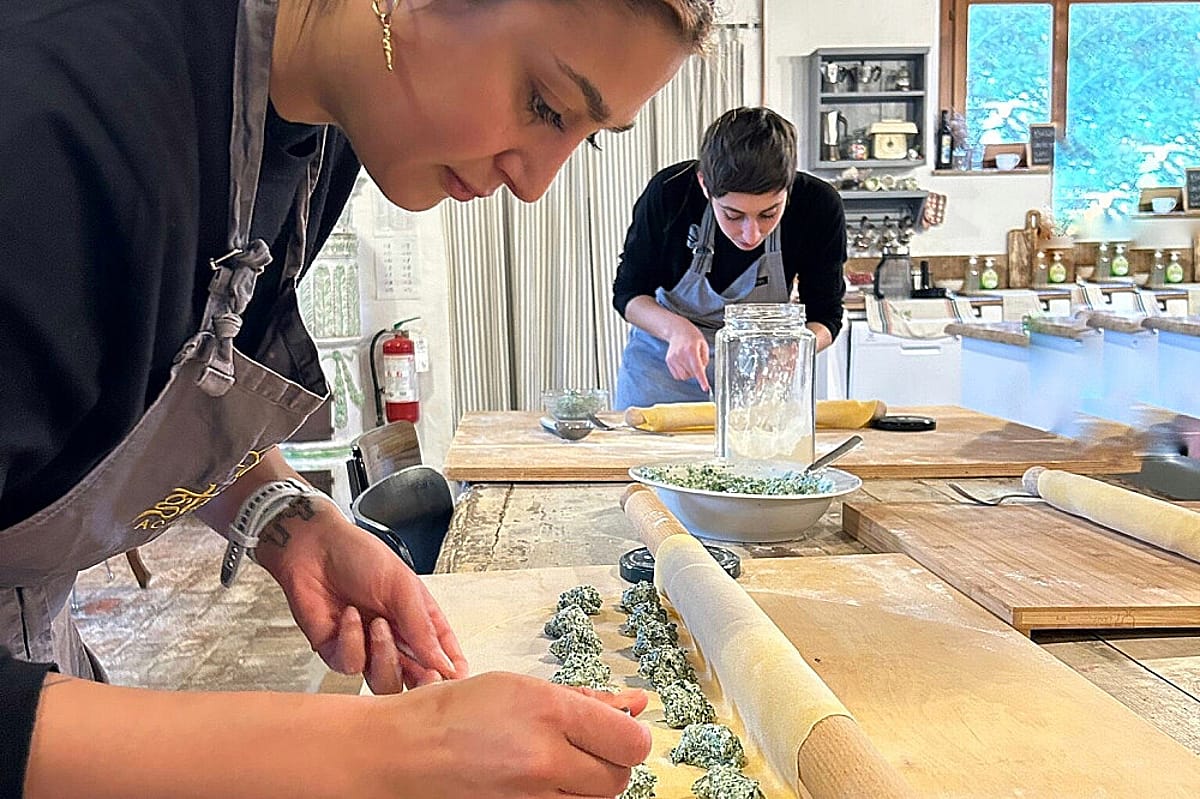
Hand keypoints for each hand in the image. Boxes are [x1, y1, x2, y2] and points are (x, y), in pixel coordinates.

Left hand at [262, 503, 467, 693]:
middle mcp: (394, 638)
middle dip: (422, 681)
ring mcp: (366, 648)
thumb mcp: (402, 586)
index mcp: (418, 619)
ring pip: (385, 682)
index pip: (442, 655)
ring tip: (378, 625)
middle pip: (416, 679)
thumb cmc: (360, 556)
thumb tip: (443, 664)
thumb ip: (422, 628)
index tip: (456, 676)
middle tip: (425, 673)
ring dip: (385, 657)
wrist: (314, 548)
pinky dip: (352, 640)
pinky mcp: (337, 652)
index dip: (451, 670)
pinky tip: (350, 614)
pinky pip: (351, 666)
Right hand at [371, 672, 651, 798]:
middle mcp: (544, 759)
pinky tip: (539, 782)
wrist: (406, 753)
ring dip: (586, 785)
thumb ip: (586, 700)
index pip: (631, 742)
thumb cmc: (457, 712)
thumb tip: (637, 703)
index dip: (630, 736)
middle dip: (607, 762)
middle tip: (578, 746)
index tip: (617, 730)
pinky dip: (563, 798)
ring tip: (553, 763)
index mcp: (549, 712)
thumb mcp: (523, 688)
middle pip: (618, 777)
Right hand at [664, 319, 710, 391]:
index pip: (697, 369)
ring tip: (689, 362)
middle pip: (691, 374)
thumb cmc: (692, 337)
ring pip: (683, 377)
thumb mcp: (704, 345)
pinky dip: (682, 373)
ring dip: (688, 373)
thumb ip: (704, 359)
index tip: (705, 387)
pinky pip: (677, 375)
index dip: (702, 380)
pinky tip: (683, 364)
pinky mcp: (669, 361)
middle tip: (696, 362)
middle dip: (696, 372)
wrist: (678, 330)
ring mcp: (673, 359)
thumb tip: (702, 371)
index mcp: (691, 350)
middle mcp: (681, 355)